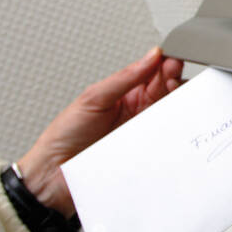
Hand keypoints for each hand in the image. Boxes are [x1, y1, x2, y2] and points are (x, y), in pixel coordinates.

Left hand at [18, 47, 184, 217]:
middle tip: (174, 73)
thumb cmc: (65, 136)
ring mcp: (144, 133)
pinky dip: (174, 130)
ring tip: (176, 93)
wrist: (54, 173)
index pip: (151, 74)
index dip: (163, 64)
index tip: (171, 59)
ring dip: (177, 103)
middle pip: (166, 92)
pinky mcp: (147, 153)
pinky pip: (166, 140)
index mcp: (124, 94)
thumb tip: (149, 58)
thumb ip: (123, 78)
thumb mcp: (93, 98)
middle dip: (174, 79)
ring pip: (170, 114)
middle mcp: (137, 112)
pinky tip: (176, 121)